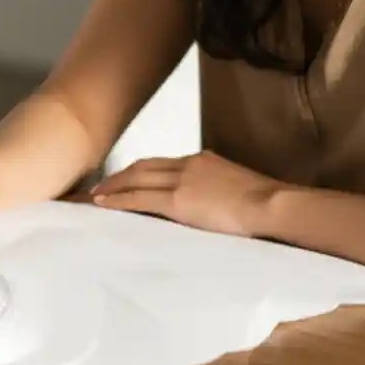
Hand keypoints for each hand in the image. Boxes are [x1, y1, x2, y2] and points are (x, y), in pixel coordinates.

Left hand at [91, 151, 283, 237]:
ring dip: (114, 185)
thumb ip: (218, 188)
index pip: (163, 163)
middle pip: (144, 165)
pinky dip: (119, 199)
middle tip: (101, 185)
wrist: (269, 204)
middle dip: (120, 175)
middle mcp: (188, 164)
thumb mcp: (237, 185)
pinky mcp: (177, 201)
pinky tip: (104, 204)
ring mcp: (181, 180)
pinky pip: (140, 198)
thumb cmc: (263, 202)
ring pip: (137, 177)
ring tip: (96, 195)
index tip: (128, 178)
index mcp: (202, 160)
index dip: (142, 171)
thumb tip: (211, 201)